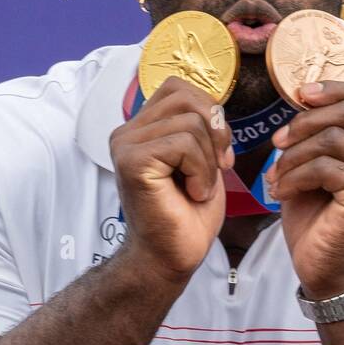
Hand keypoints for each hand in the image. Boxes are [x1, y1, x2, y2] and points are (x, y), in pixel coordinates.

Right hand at [109, 76, 232, 284]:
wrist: (171, 257)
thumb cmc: (187, 214)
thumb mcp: (202, 158)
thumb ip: (200, 126)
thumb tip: (216, 105)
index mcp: (141, 127)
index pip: (179, 88)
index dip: (209, 113)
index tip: (217, 153)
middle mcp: (127, 132)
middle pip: (187, 98)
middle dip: (215, 133)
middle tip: (215, 169)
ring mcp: (126, 145)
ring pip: (190, 121)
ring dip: (207, 160)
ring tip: (197, 187)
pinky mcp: (132, 161)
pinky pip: (183, 143)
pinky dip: (200, 171)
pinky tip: (191, 193)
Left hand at [266, 81, 343, 299]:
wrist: (325, 273)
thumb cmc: (319, 223)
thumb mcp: (315, 169)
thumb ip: (318, 135)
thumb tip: (302, 95)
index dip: (334, 88)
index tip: (300, 94)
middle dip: (305, 122)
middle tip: (278, 144)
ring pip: (333, 139)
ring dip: (294, 156)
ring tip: (276, 179)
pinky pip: (326, 166)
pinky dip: (295, 176)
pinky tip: (282, 193)